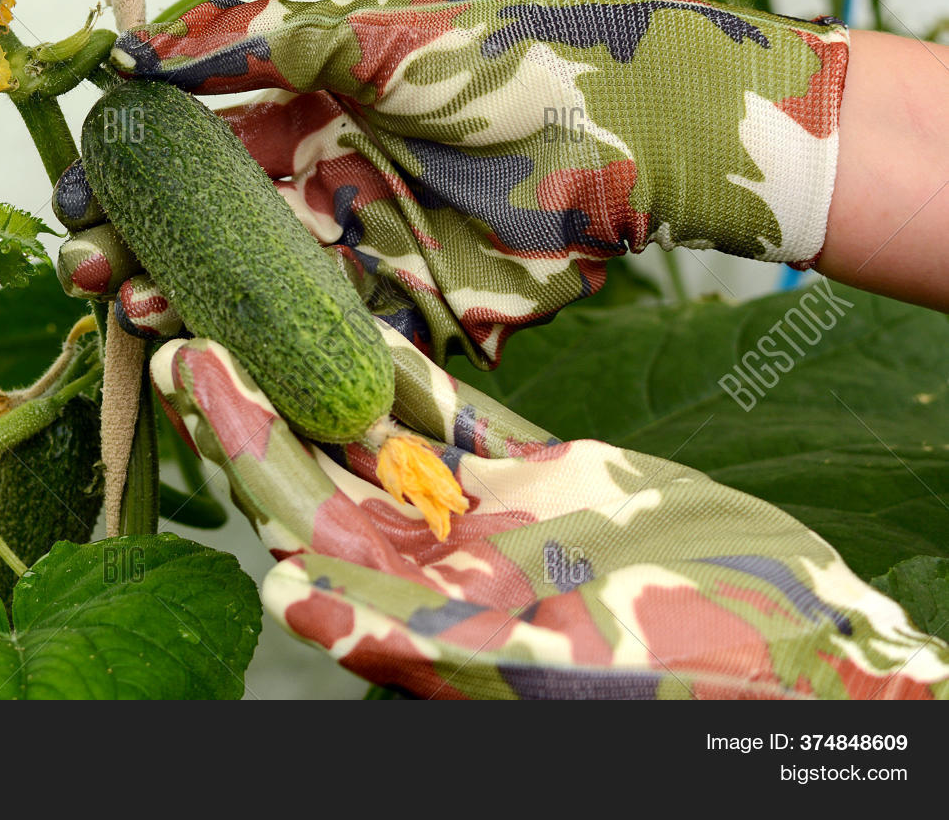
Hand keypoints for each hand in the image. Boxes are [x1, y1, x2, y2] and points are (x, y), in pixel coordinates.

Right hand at [100, 0, 848, 367]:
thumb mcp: (378, 37)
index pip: (197, 133)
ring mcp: (359, 242)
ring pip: (254, 277)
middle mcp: (325, 173)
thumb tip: (139, 46)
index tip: (79, 185)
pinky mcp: (403, 303)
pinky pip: (320, 326)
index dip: (135, 160)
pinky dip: (264, 340)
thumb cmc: (512, 62)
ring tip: (126, 303)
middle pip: (213, 215)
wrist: (637, 136)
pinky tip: (206, 345)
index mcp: (312, 100)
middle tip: (83, 259)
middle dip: (144, 238)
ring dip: (188, 294)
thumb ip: (263, 42)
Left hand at [151, 322, 948, 698]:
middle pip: (321, 468)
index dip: (241, 442)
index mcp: (415, 615)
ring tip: (268, 305)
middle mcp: (435, 568)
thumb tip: (286, 599)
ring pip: (385, 438)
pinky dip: (421, 382)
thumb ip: (408, 636)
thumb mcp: (537, 669)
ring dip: (325, 375)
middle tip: (199, 313)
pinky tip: (370, 330)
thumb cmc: (676, 691)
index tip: (192, 366)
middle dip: (259, 393)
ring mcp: (490, 524)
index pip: (298, 514)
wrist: (804, 670)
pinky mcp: (551, 486)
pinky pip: (467, 426)